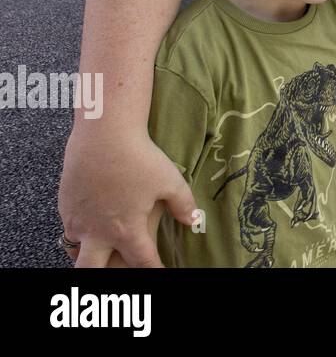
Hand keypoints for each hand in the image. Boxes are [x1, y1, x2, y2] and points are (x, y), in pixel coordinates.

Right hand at [59, 122, 196, 267]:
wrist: (103, 135)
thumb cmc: (140, 157)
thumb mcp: (171, 181)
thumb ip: (184, 205)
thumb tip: (193, 221)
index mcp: (127, 230)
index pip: (142, 263)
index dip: (154, 271)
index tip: (162, 273)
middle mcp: (98, 232)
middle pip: (95, 271)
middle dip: (107, 277)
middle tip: (121, 273)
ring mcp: (79, 221)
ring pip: (77, 255)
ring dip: (89, 259)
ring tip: (102, 257)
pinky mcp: (65, 207)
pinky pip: (68, 232)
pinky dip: (78, 237)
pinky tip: (89, 230)